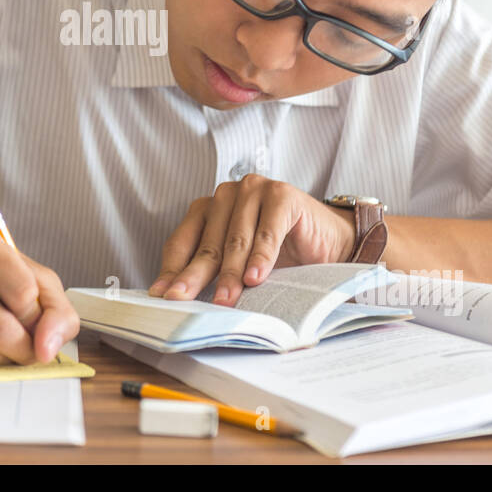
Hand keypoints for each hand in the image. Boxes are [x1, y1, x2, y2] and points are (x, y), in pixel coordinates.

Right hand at [0, 218, 79, 366]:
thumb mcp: (36, 278)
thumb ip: (57, 311)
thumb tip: (47, 349)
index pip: (22, 293)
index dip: (36, 314)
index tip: (33, 314)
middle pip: (1, 328)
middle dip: (25, 347)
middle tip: (29, 344)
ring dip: (5, 357)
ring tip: (4, 339)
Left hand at [147, 175, 355, 305]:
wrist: (330, 242)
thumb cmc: (282, 254)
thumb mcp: (240, 265)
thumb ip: (214, 272)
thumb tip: (181, 298)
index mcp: (209, 209)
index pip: (183, 241)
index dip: (172, 271)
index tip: (162, 296)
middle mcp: (227, 194)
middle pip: (207, 244)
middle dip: (195, 277)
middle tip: (183, 300)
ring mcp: (254, 190)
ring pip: (235, 240)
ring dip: (230, 274)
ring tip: (223, 301)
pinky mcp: (282, 194)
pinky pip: (267, 232)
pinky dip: (261, 258)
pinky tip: (256, 278)